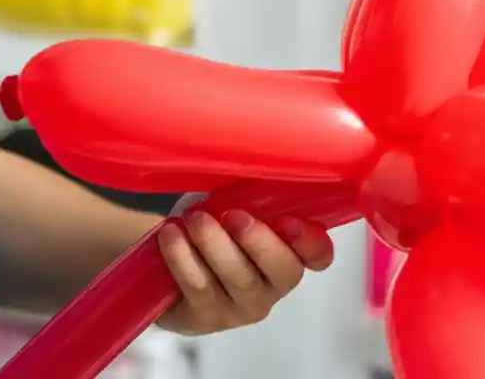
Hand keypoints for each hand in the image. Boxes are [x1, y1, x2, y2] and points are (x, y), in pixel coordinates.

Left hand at [155, 210, 333, 335]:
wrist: (166, 269)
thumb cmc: (211, 229)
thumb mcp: (234, 207)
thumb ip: (252, 198)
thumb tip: (250, 166)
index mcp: (289, 256)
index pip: (318, 256)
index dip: (312, 242)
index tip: (292, 220)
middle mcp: (272, 287)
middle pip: (283, 271)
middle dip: (259, 241)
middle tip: (233, 215)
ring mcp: (240, 307)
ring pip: (237, 279)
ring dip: (214, 244)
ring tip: (194, 219)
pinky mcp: (205, 318)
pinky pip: (199, 287)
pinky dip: (183, 258)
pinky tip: (171, 234)